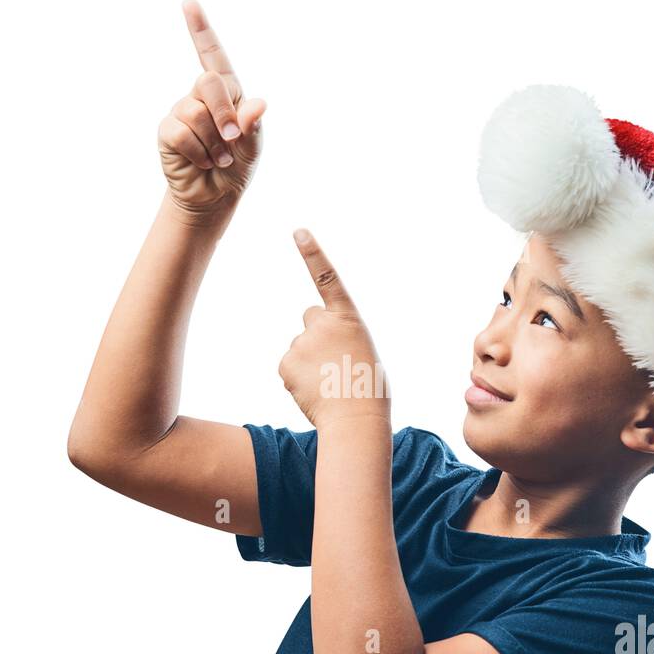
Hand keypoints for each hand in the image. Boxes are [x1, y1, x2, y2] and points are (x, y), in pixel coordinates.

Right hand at [158, 0, 266, 222]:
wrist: (215, 195)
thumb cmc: (237, 165)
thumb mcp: (253, 146)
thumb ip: (254, 125)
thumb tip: (258, 104)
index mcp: (227, 91)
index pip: (213, 55)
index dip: (201, 29)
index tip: (189, 3)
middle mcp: (201, 96)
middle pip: (208, 82)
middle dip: (223, 111)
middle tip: (232, 137)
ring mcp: (182, 112)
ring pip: (195, 112)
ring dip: (213, 142)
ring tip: (218, 158)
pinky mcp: (167, 131)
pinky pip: (180, 132)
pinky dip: (198, 152)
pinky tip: (202, 161)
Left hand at [278, 230, 390, 430]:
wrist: (356, 421)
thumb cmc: (368, 389)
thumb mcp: (361, 351)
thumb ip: (339, 337)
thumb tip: (314, 344)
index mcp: (348, 318)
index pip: (327, 278)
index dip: (313, 253)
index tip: (299, 232)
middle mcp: (321, 323)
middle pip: (310, 318)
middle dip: (316, 335)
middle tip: (334, 362)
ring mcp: (301, 342)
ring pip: (300, 347)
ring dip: (310, 363)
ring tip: (329, 383)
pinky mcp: (285, 363)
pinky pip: (289, 367)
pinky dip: (298, 379)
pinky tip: (314, 391)